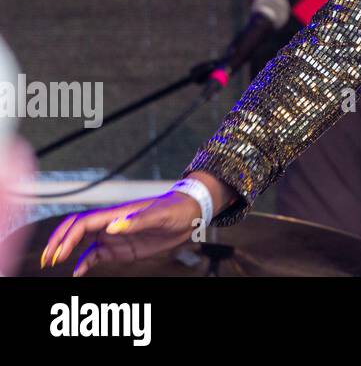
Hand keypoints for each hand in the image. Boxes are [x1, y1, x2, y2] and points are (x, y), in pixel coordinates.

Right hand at [41, 192, 203, 276]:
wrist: (191, 213)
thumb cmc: (176, 209)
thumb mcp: (160, 214)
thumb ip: (137, 220)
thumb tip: (113, 226)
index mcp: (116, 214)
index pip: (83, 223)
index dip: (68, 237)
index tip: (59, 252)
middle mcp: (111, 224)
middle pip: (76, 231)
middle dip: (59, 242)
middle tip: (47, 259)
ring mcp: (114, 236)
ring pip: (82, 244)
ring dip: (67, 252)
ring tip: (54, 264)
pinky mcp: (121, 248)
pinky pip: (96, 255)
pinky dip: (84, 264)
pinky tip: (77, 273)